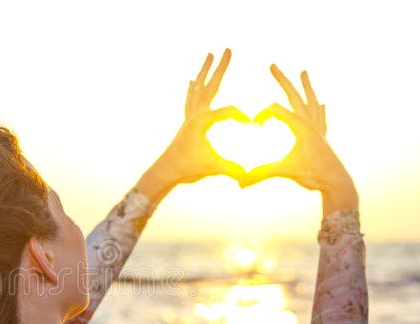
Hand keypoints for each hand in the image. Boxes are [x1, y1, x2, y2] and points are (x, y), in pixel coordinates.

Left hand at [137, 49, 249, 202]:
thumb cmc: (187, 169)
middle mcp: (194, 114)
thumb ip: (233, 169)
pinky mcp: (186, 122)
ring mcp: (189, 117)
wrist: (164, 172)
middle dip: (220, 67)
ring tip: (209, 55)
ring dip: (205, 71)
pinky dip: (193, 89)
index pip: (229, 111)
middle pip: (210, 85)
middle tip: (227, 48)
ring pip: (198, 88)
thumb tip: (248, 177)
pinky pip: (190, 100)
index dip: (243, 117)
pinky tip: (192, 81)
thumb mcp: (213, 168)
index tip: (255, 126)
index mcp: (202, 122)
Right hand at [239, 64, 356, 198]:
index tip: (253, 124)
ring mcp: (319, 128)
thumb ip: (261, 174)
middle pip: (294, 95)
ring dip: (306, 86)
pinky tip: (321, 104)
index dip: (261, 115)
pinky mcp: (323, 137)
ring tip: (303, 72)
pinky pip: (321, 117)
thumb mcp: (284, 172)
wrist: (337, 183)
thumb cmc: (312, 175)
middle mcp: (311, 123)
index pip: (276, 110)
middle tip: (272, 65)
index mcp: (301, 126)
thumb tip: (240, 182)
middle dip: (282, 80)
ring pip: (311, 101)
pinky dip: (318, 109)